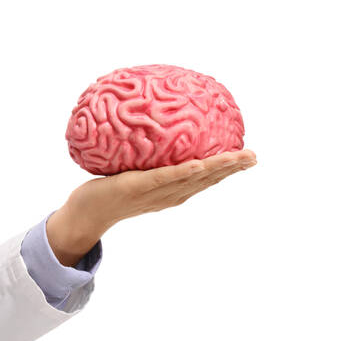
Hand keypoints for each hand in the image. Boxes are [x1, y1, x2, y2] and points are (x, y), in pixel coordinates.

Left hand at [49, 149, 258, 261]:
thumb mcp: (136, 173)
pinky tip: (199, 165)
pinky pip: (163, 178)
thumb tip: (156, 128)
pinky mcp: (137, 187)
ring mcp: (154, 192)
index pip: (206, 179)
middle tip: (254, 156)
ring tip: (239, 158)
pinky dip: (183, 172)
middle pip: (207, 180)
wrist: (86, 212)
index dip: (229, 169)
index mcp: (172, 191)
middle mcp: (169, 195)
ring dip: (217, 169)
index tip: (250, 157)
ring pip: (192, 179)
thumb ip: (151, 157)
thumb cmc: (110, 189)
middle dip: (232, 169)